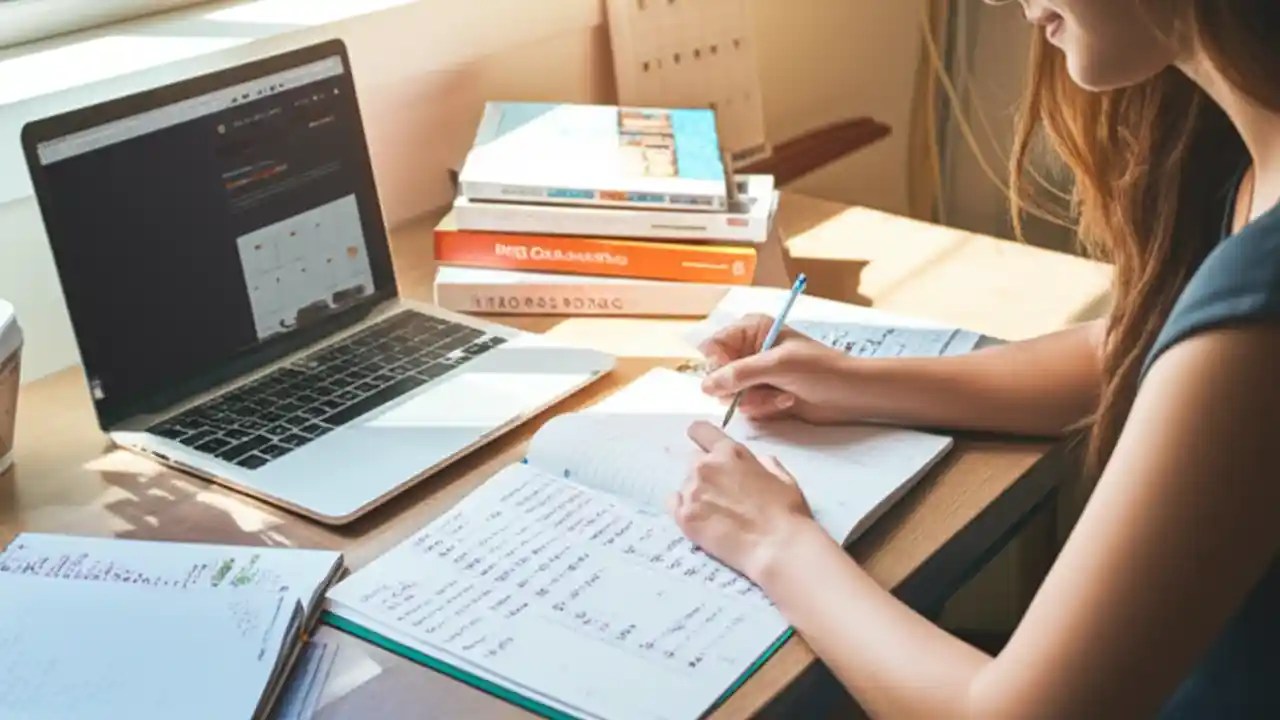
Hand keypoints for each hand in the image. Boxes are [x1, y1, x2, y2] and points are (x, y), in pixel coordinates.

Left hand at [669, 420, 817, 581]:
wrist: (777, 547)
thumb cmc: (786, 512)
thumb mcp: (781, 476)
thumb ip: (761, 463)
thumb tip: (752, 463)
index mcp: (729, 453)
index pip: (700, 431)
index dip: (700, 437)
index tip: (702, 446)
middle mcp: (705, 466)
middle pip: (693, 462)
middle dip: (705, 474)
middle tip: (721, 494)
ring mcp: (691, 491)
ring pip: (685, 485)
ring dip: (697, 494)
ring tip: (717, 514)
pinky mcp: (684, 517)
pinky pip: (674, 505)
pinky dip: (685, 509)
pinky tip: (701, 520)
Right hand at [699, 314, 857, 423]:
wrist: (850, 393)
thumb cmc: (820, 369)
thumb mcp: (778, 365)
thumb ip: (740, 374)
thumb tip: (706, 386)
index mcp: (752, 329)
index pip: (714, 345)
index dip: (717, 365)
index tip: (730, 378)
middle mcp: (749, 350)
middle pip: (718, 373)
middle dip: (739, 387)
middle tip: (762, 389)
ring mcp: (756, 374)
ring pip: (731, 394)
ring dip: (756, 400)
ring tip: (782, 396)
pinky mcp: (763, 395)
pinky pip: (746, 406)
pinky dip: (764, 408)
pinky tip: (785, 402)